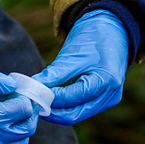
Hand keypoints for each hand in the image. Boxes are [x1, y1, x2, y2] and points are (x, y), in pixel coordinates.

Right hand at [0, 63, 38, 143]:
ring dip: (20, 129)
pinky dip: (8, 140)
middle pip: (24, 132)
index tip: (20, 89)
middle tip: (22, 100)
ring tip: (12, 112)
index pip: (20, 111)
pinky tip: (1, 123)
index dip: (25, 97)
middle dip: (29, 114)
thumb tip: (13, 85)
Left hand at [32, 10, 129, 124]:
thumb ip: (54, 73)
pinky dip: (67, 106)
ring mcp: (109, 98)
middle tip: (34, 106)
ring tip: (40, 104)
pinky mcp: (104, 99)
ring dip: (58, 111)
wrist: (111, 29)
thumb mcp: (73, 53)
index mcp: (106, 81)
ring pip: (78, 113)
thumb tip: (34, 86)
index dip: (51, 98)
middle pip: (76, 113)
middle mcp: (111, 94)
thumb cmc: (93, 38)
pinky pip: (82, 108)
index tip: (33, 96)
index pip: (73, 97)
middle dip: (53, 112)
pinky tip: (52, 101)